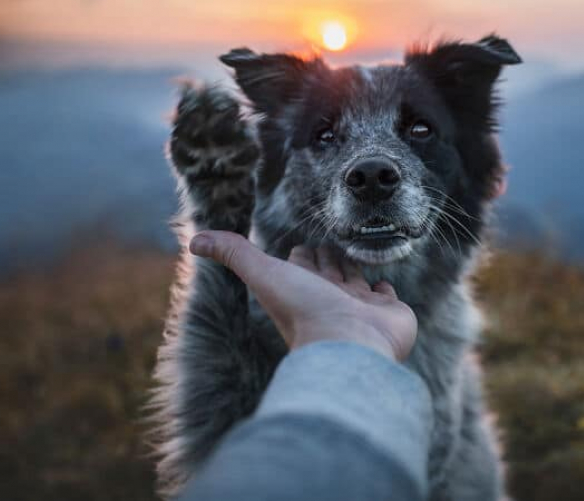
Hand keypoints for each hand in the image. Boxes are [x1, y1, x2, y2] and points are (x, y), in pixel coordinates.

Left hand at [189, 231, 417, 361]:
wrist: (349, 344)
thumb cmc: (306, 312)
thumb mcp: (264, 275)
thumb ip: (233, 253)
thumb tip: (194, 240)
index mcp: (304, 289)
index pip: (302, 265)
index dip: (301, 254)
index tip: (301, 245)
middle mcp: (331, 298)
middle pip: (329, 271)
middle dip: (329, 258)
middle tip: (331, 244)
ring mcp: (361, 306)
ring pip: (357, 280)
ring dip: (354, 268)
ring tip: (356, 256)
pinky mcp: (389, 312)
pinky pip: (387, 296)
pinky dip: (384, 289)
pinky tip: (382, 284)